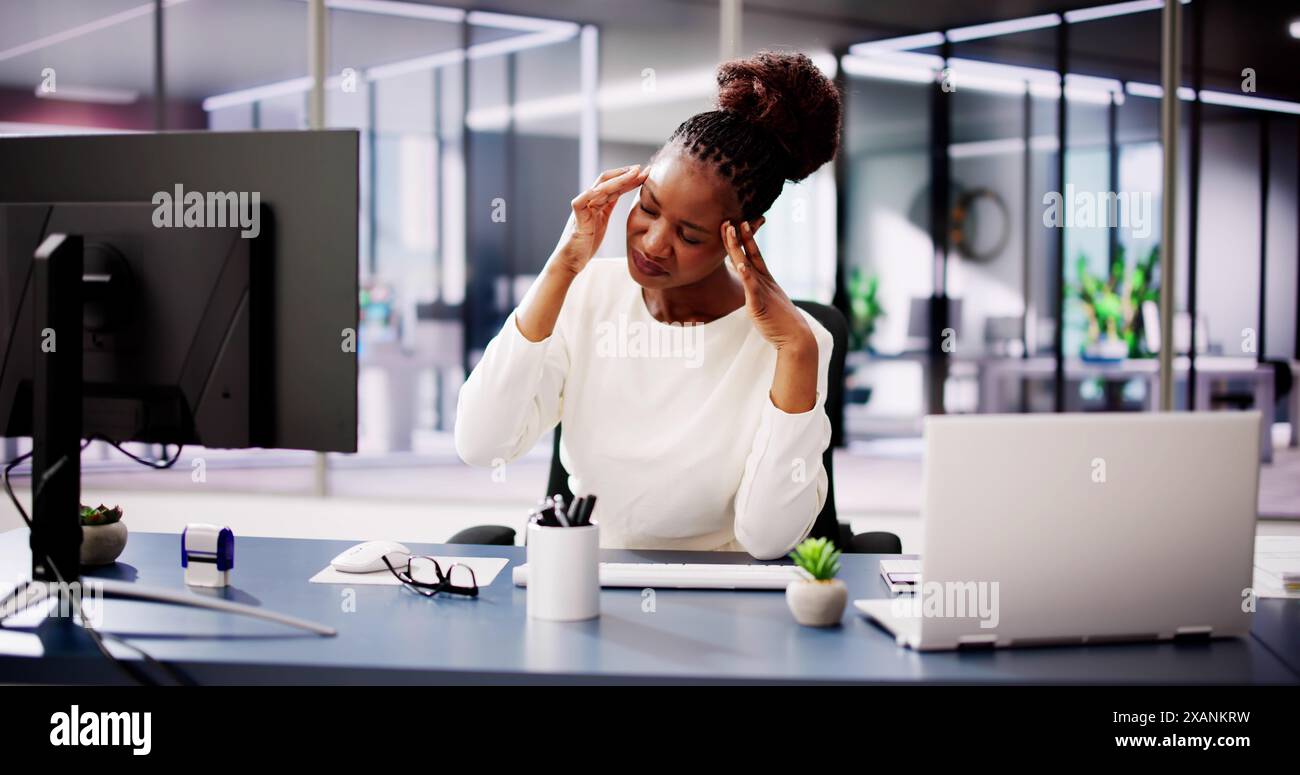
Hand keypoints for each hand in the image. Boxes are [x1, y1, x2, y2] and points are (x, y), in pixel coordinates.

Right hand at [553, 164, 649, 275]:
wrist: (571, 260)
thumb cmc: (586, 243)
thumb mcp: (602, 220)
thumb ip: (608, 205)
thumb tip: (621, 193)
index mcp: (596, 202)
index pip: (613, 185)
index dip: (628, 178)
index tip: (644, 173)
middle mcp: (589, 201)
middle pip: (607, 181)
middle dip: (625, 173)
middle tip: (642, 168)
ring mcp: (582, 207)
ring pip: (600, 188)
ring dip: (619, 179)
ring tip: (634, 173)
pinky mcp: (577, 218)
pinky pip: (582, 201)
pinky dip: (594, 193)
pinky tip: (610, 187)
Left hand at [722, 220, 814, 354]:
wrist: (796, 337)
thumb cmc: (781, 322)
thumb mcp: (767, 303)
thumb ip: (759, 293)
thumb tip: (752, 289)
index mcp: (766, 280)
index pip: (754, 254)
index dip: (746, 238)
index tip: (739, 223)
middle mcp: (765, 281)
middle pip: (749, 254)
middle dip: (738, 236)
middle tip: (728, 220)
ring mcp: (762, 291)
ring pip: (747, 265)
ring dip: (738, 247)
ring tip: (731, 231)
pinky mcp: (759, 304)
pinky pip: (752, 288)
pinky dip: (746, 276)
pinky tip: (740, 264)